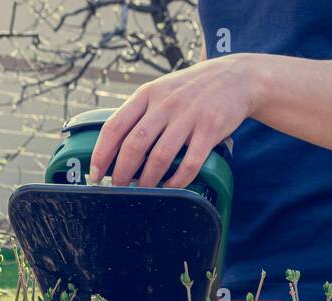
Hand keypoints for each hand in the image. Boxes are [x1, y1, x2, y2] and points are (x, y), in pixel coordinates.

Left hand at [88, 54, 258, 188]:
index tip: (95, 175)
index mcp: (147, 94)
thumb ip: (140, 114)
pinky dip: (177, 181)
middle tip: (118, 188)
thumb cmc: (192, 90)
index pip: (114, 126)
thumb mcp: (161, 91)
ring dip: (148, 180)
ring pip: (159, 157)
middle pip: (134, 145)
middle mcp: (165, 104)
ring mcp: (188, 116)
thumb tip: (114, 148)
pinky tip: (171, 187)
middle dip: (122, 173)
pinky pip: (189, 163)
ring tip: (143, 191)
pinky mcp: (210, 129)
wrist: (236, 77)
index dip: (101, 154)